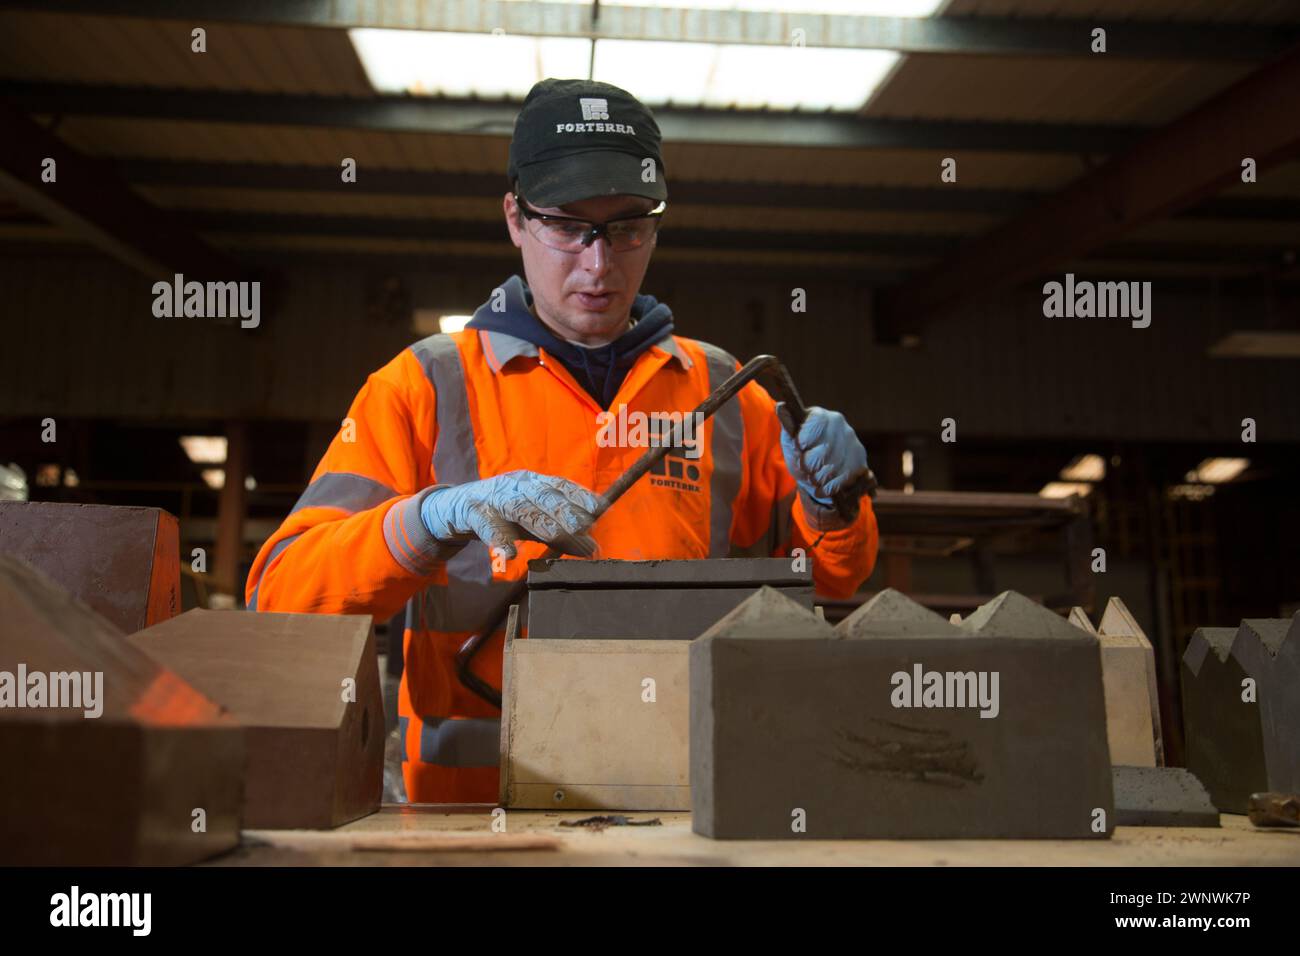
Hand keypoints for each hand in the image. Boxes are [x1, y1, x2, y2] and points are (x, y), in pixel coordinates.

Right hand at [419, 470, 602, 558]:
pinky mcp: (473, 512)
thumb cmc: (503, 514)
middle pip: (542, 494)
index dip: (579, 495)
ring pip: (518, 506)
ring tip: (555, 534)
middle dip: (563, 508)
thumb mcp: (533, 524)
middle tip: (582, 525)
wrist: (456, 508)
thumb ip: (561, 535)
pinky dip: (498, 539)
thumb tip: (592, 549)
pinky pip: (487, 525)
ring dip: (538, 519)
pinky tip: (509, 554)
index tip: (599, 508)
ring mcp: (494, 496)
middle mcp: (516, 484)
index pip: (560, 485)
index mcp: (533, 483)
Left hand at [777, 405, 867, 507]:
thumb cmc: (800, 452)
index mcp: (821, 415)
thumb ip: (788, 425)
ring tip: (813, 477)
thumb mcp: (790, 440)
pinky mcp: (860, 461)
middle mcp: (840, 426)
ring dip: (819, 477)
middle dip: (810, 463)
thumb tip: (781, 406)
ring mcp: (852, 443)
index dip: (807, 436)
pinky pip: (844, 478)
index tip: (800, 446)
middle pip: (825, 448)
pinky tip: (822, 487)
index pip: (818, 421)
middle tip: (805, 467)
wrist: (818, 473)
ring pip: (835, 466)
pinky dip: (830, 487)